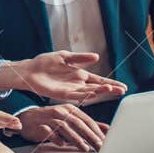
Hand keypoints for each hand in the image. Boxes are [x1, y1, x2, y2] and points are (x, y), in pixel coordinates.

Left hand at [0, 51, 126, 104]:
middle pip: (97, 88)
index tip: (123, 86)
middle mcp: (77, 84)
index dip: (110, 83)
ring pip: (89, 92)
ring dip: (100, 92)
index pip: (99, 80)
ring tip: (111, 89)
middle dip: (110, 89)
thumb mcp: (65, 57)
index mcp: (80, 75)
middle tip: (122, 90)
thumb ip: (80, 58)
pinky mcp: (61, 94)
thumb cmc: (46, 62)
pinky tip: (93, 94)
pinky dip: (85, 95)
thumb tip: (96, 56)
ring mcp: (70, 90)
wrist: (30, 70)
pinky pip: (75, 96)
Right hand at [18, 104, 108, 151]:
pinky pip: (49, 132)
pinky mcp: (39, 126)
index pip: (87, 120)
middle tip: (99, 147)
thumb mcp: (71, 119)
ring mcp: (50, 118)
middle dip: (90, 136)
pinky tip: (62, 144)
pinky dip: (56, 138)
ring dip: (76, 139)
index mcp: (70, 109)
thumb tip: (107, 129)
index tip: (105, 142)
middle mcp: (61, 112)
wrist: (28, 119)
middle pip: (78, 124)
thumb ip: (88, 124)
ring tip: (84, 148)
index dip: (97, 131)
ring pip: (65, 127)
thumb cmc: (52, 120)